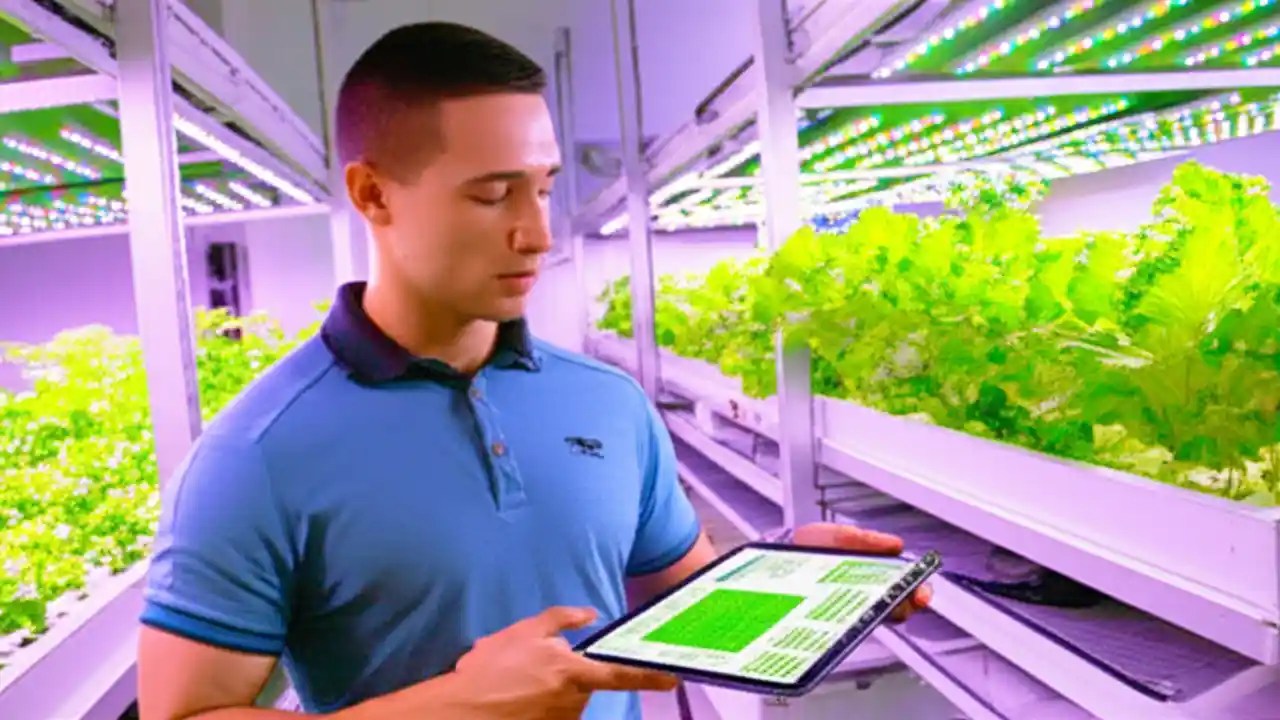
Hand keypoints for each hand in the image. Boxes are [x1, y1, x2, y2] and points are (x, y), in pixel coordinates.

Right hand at [449, 605, 678, 718]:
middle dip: (567, 678)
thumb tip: (590, 614)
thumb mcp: (524, 631)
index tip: (673, 679)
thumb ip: (561, 619)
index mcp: (572, 672)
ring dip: (550, 695)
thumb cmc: (492, 667)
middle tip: (531, 669)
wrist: (462, 708)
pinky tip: (515, 703)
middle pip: (585, 688)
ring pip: (567, 704)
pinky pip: (553, 717)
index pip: (621, 675)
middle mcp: (573, 701)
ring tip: (516, 686)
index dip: (650, 677)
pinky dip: (539, 709)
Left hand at [792, 523, 931, 621]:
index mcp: (874, 575)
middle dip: (906, 606)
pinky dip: (856, 620)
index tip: (922, 593)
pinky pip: (849, 625)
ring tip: (884, 604)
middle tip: (907, 602)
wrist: (778, 555)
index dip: (919, 592)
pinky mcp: (830, 619)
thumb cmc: (810, 546)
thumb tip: (895, 544)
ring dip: (884, 612)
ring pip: (876, 618)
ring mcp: (849, 608)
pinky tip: (856, 612)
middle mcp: (866, 595)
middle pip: (897, 608)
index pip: (906, 589)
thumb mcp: (839, 536)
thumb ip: (865, 539)